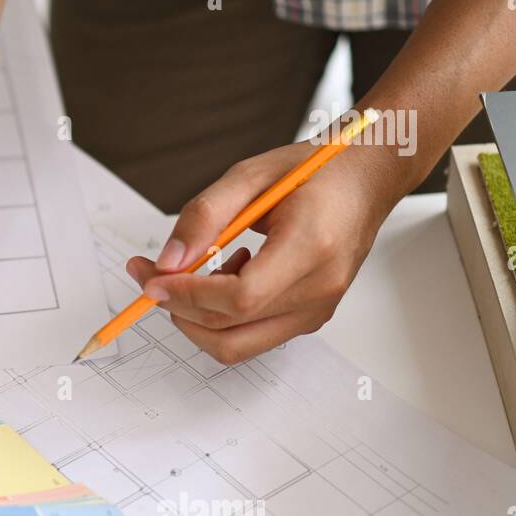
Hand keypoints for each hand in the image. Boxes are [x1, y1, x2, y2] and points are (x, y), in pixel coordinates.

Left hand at [126, 141, 397, 364]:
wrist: (365, 181)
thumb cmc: (314, 172)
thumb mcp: (250, 175)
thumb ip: (204, 215)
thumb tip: (167, 261)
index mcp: (311, 247)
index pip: (239, 297)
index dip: (187, 294)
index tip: (150, 277)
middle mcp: (320, 289)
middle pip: (231, 329)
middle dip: (177, 308)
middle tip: (150, 275)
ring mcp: (318, 310)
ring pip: (237, 344)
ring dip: (199, 315)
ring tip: (204, 267)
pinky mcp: (311, 318)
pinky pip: (252, 336)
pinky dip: (223, 315)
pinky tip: (231, 273)